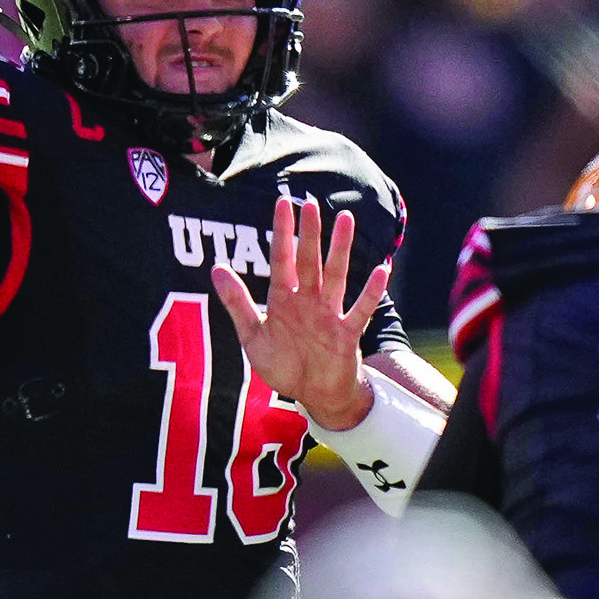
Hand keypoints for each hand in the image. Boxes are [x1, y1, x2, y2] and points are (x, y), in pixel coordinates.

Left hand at [213, 196, 388, 429]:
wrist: (313, 395)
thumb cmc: (284, 365)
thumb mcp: (253, 336)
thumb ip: (237, 303)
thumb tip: (216, 268)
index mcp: (283, 300)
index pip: (281, 259)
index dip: (282, 232)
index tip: (283, 202)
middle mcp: (308, 301)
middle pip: (309, 261)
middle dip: (309, 233)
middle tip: (310, 203)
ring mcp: (329, 314)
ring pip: (336, 275)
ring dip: (340, 249)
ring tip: (345, 220)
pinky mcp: (347, 333)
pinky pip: (361, 309)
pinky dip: (371, 292)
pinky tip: (382, 270)